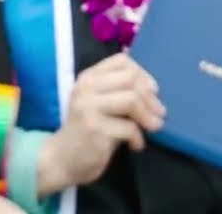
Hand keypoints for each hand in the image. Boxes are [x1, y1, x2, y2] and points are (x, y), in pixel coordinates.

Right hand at [38, 54, 165, 193]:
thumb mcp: (102, 103)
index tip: (152, 91)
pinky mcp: (94, 129)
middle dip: (150, 97)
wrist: (61, 159)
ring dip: (148, 115)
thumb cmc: (88, 129)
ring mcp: (88, 107)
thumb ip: (120, 90)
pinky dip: (138, 137)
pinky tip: (136, 145)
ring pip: (131, 99)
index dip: (143, 74)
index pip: (122, 61)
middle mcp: (86, 88)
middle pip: (130, 79)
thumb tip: (154, 89)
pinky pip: (129, 127)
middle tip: (159, 113)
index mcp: (88, 77)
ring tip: (154, 127)